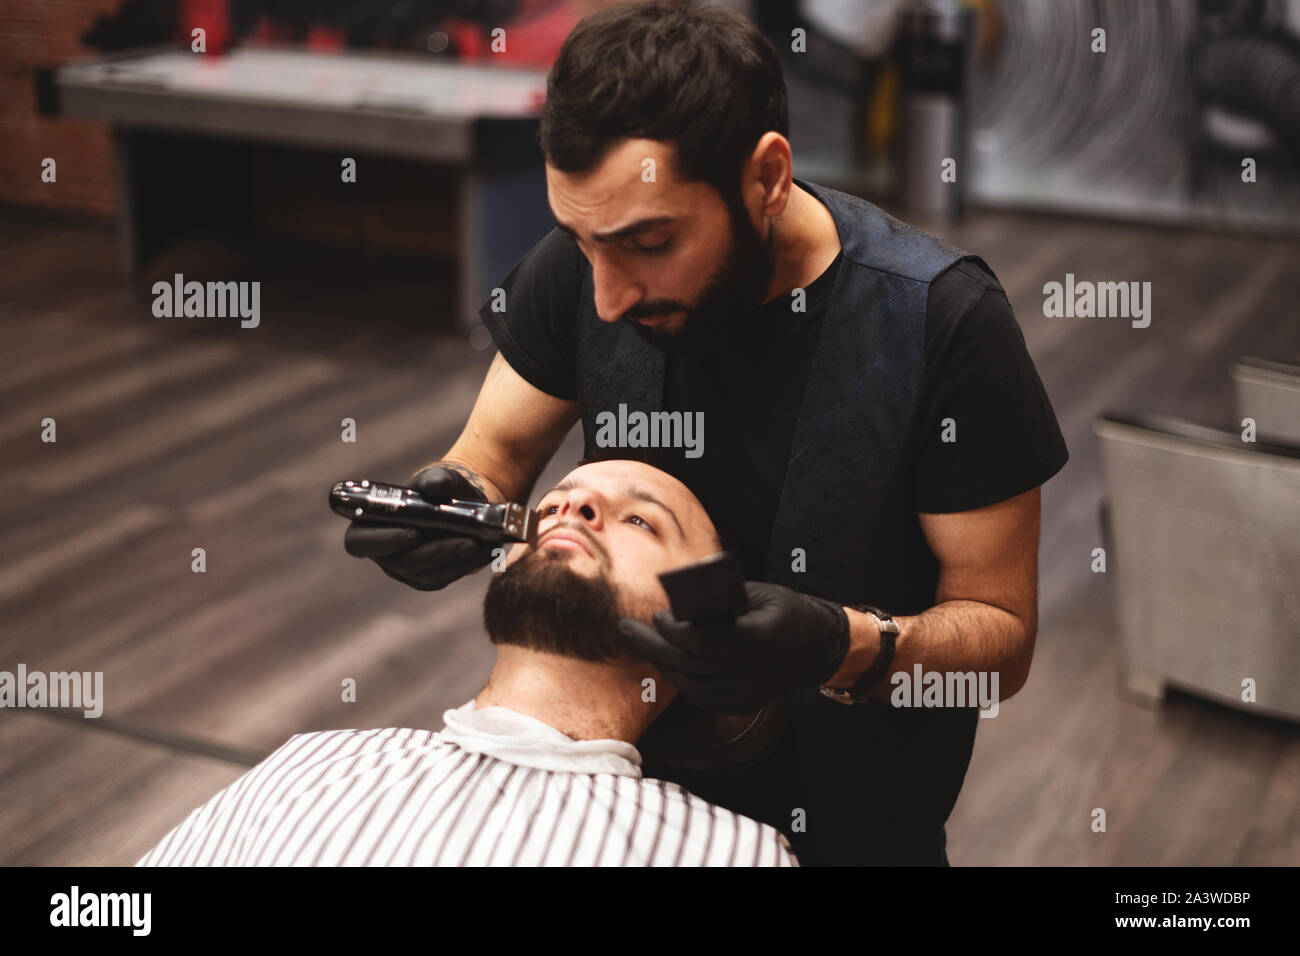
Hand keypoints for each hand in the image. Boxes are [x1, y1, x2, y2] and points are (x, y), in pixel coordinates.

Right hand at [343, 465, 498, 589]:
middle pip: (401, 563)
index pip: (359, 542)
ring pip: (427, 575)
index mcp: (369, 525)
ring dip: (456, 561)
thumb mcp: (440, 477)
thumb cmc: (440, 487)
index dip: (382, 541)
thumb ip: (435, 479)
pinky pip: (445, 576)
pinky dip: (467, 565)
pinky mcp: (429, 578)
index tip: (412, 533)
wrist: (461, 501)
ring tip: (483, 544)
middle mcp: (384, 553)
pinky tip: (486, 551)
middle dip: (436, 553)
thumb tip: (434, 488)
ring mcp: (406, 570)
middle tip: (466, 542)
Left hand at [618, 581, 850, 713]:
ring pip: (689, 684)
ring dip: (661, 662)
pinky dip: (678, 676)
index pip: (705, 643)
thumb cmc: (782, 611)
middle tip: (626, 629)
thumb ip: (719, 602)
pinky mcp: (740, 705)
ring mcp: (747, 695)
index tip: (659, 615)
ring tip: (639, 640)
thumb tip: (677, 603)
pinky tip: (663, 659)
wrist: (814, 647)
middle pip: (690, 665)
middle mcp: (754, 674)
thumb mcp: (756, 594)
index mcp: (760, 640)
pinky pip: (699, 695)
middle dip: (653, 646)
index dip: (675, 631)